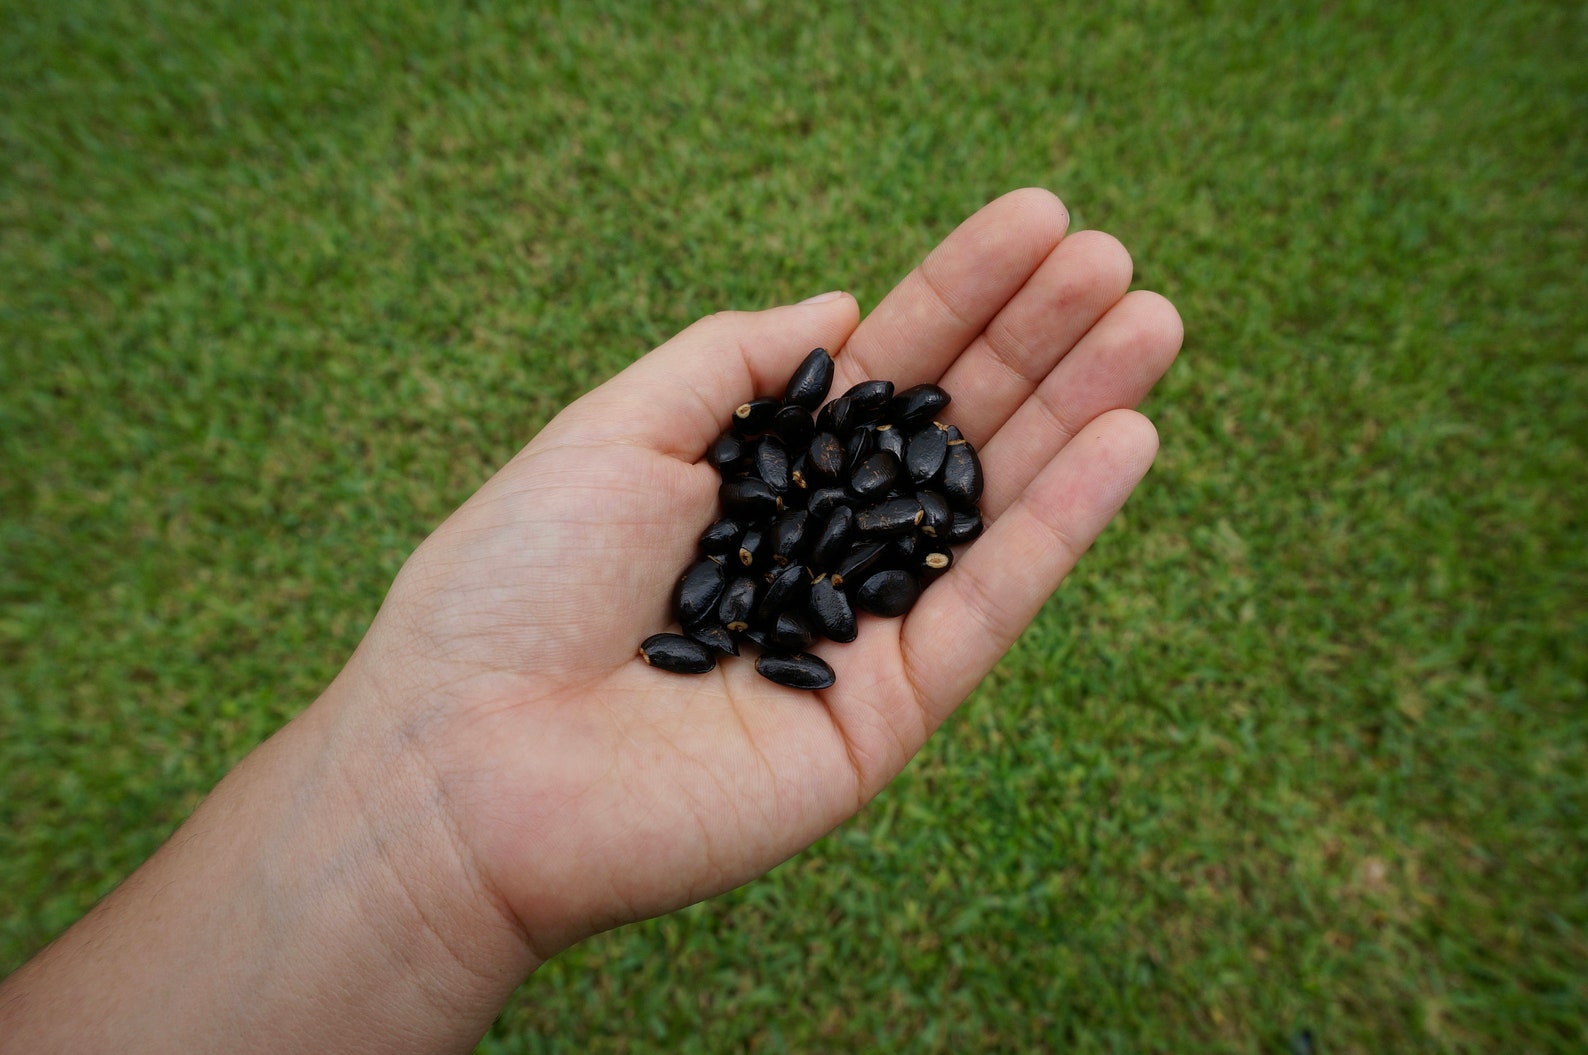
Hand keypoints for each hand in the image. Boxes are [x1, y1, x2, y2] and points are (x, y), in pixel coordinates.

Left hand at [339, 187, 1183, 959]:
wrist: (463, 761)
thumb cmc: (511, 585)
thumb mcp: (616, 428)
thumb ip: (732, 360)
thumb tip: (844, 308)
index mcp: (759, 476)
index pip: (884, 371)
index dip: (961, 295)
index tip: (1039, 220)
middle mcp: (823, 547)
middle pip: (953, 430)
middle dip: (1036, 342)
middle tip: (1117, 258)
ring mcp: (863, 633)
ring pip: (991, 509)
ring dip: (1077, 416)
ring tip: (1154, 321)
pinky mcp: (887, 715)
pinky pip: (986, 609)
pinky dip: (1058, 530)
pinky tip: (1125, 440)